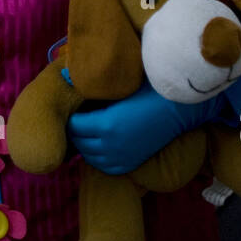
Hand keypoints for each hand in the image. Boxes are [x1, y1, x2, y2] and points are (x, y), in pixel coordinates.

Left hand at [68, 82, 219, 174]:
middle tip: (76, 117)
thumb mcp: (119, 87)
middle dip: (74, 130)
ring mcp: (120, 157)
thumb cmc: (149, 92)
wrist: (177, 110)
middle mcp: (111, 145)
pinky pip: (103, 166)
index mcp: (106, 124)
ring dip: (84, 144)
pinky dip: (96, 156)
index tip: (72, 106)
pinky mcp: (129, 164)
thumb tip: (63, 74)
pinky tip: (98, 144)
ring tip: (85, 130)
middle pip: (78, 142)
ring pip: (88, 156)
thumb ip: (93, 86)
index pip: (73, 125)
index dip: (70, 115)